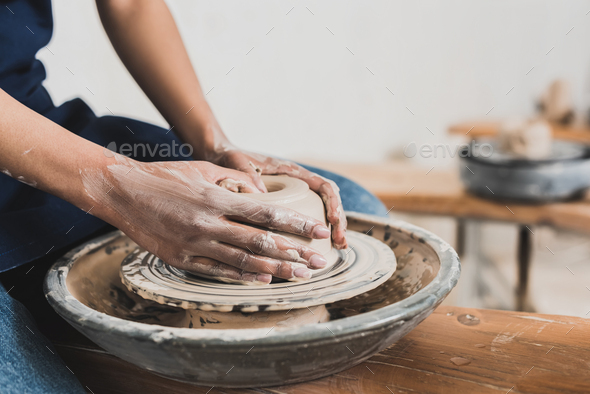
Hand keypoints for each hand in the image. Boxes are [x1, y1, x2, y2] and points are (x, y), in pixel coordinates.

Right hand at [82, 156, 330, 283]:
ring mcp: (193, 244)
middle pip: (260, 242)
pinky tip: (264, 280)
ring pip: (242, 261)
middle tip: (319, 262)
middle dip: (294, 253)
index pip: (266, 214)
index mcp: (216, 199)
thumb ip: (234, 182)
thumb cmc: (165, 176)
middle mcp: (207, 224)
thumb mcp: (202, 170)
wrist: (122, 192)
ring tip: (300, 275)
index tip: (318, 231)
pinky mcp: (180, 260)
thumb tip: (263, 195)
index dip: (296, 224)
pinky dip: (242, 276)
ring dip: (275, 269)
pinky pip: (217, 271)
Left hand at [211, 148, 347, 248]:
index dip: (332, 202)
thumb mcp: (237, 162)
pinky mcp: (285, 203)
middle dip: (338, 221)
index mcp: (291, 171)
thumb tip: (260, 192)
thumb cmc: (231, 157)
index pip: (322, 185)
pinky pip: (306, 217)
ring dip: (332, 229)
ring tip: (337, 248)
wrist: (222, 154)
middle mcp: (297, 181)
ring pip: (321, 210)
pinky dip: (313, 233)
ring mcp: (293, 193)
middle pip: (328, 200)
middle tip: (341, 243)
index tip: (332, 220)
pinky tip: (315, 249)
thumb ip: (247, 174)